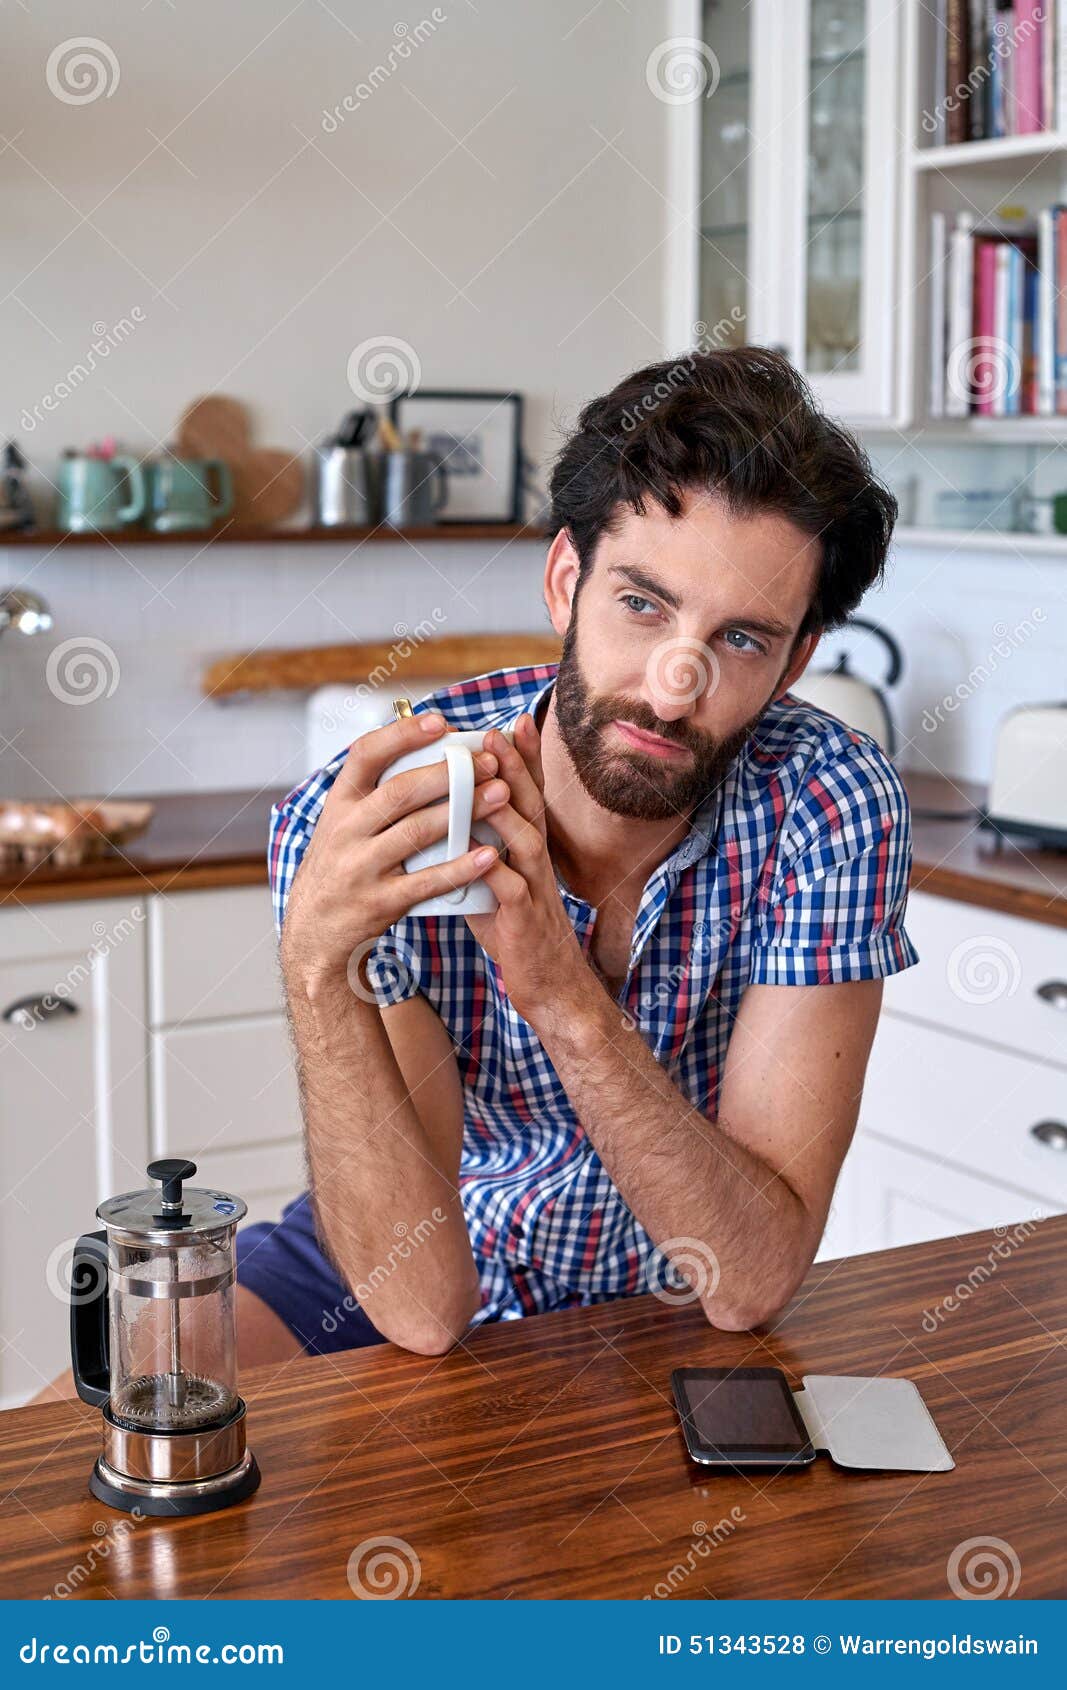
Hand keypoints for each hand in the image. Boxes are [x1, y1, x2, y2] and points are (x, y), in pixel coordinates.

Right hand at [280, 711, 508, 995]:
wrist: (313, 930)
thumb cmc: (341, 865)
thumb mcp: (342, 822)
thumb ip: (374, 791)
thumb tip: (422, 744)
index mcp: (339, 803)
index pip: (365, 755)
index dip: (402, 735)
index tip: (441, 722)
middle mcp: (345, 831)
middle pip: (400, 792)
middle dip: (449, 773)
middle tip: (489, 761)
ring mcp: (361, 868)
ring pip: (416, 832)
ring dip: (463, 812)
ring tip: (501, 795)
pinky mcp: (379, 902)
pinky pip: (425, 882)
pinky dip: (459, 868)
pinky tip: (489, 855)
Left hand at [465, 714, 591, 1027]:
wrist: (550, 986)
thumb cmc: (517, 934)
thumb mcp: (495, 885)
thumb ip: (476, 854)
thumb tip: (445, 828)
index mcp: (531, 851)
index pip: (530, 797)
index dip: (523, 760)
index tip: (511, 724)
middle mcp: (538, 862)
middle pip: (530, 805)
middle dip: (513, 767)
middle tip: (497, 733)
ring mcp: (535, 888)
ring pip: (524, 837)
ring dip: (505, 806)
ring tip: (485, 777)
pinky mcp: (524, 917)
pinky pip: (507, 886)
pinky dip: (490, 866)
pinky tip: (472, 848)